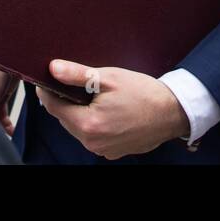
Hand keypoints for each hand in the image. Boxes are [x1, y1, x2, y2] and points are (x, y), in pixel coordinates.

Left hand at [35, 59, 190, 159]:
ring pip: (78, 128)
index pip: (53, 107)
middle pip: (64, 118)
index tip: (48, 79)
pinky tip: (106, 110)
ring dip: (79, 113)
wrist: (172, 112)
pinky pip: (93, 136)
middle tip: (77, 83)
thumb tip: (53, 69)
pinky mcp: (112, 152)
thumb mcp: (109, 78)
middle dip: (66, 101)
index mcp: (88, 124)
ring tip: (95, 96)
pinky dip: (94, 123)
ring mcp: (102, 150)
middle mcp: (92, 142)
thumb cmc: (144, 94)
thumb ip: (78, 74)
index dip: (47, 91)